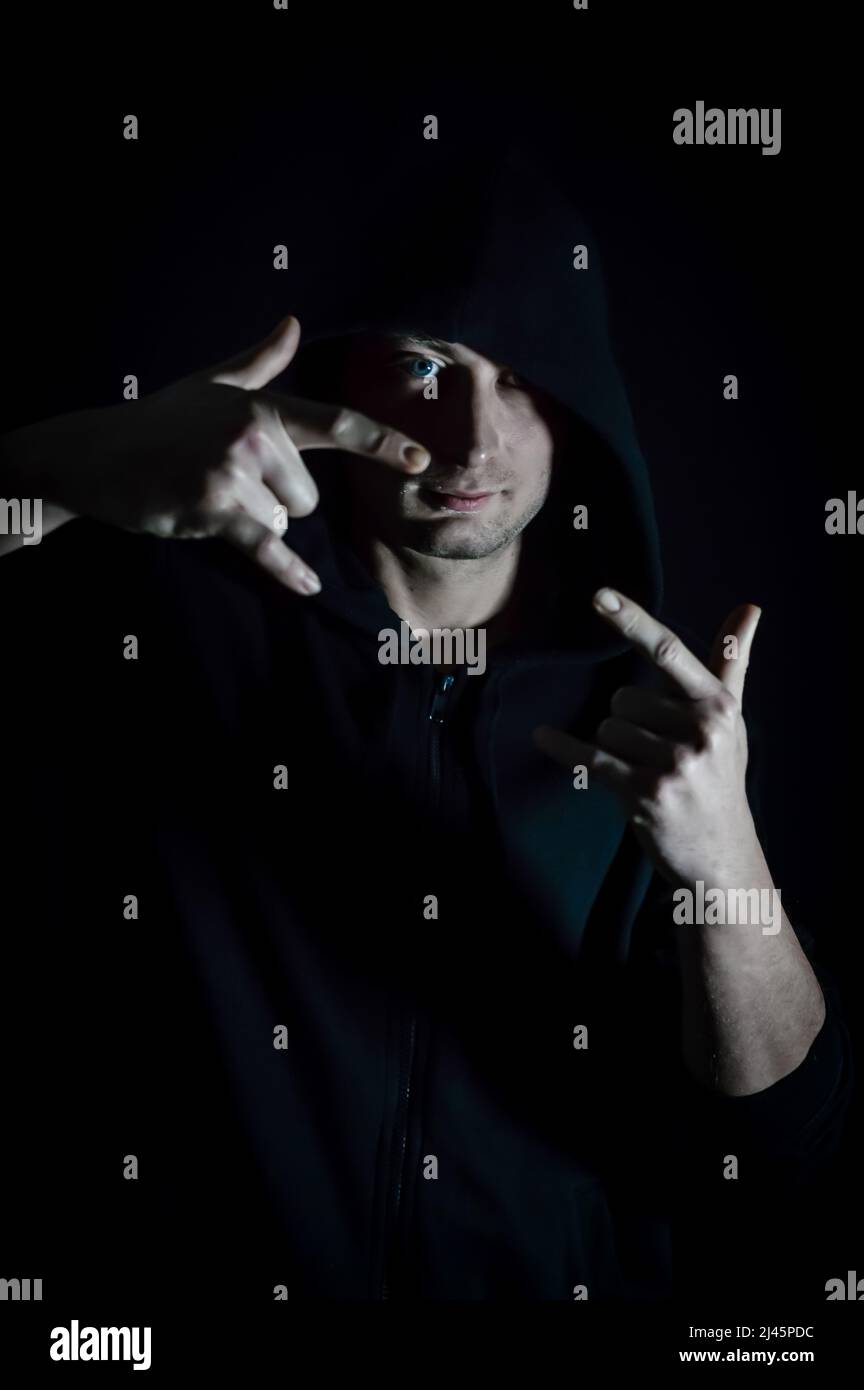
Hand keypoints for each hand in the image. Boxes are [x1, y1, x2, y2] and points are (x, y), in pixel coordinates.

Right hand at [24, 315, 430, 593]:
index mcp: (263, 405)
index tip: (421, 459)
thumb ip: (260, 362)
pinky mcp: (212, 507)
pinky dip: (286, 569)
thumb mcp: (210, 384)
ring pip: (283, 522)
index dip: (382, 443)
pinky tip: (308, 586)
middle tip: (227, 484)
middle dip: (277, 502)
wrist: (96, 456)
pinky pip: (265, 545)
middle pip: (308, 497)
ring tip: (209, 498)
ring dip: (254, 522)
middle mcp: (254, 433)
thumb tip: (293, 324)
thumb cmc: (159, 422)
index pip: (335, 423)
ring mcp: (233, 471)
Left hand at [533, 589, 762, 887]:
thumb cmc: (721, 779)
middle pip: (623, 697)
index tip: (599, 595)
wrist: (722, 857)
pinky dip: (563, 748)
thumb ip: (732, 662)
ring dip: (614, 748)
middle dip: (627, 721)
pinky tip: (543, 737)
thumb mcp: (732, 722)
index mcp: (717, 706)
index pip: (668, 650)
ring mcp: (675, 764)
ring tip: (646, 773)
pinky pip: (590, 757)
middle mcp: (701, 730)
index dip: (631, 620)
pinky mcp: (646, 792)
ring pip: (607, 727)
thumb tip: (751, 607)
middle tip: (655, 754)